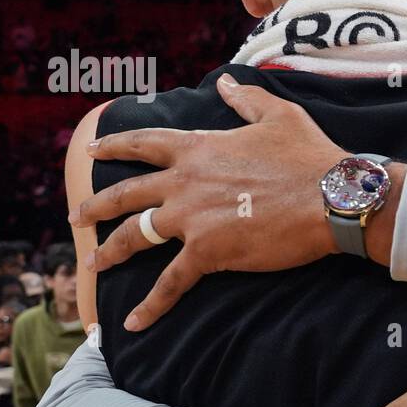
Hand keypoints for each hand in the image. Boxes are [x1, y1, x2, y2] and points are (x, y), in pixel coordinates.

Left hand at [70, 76, 359, 330]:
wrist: (330, 197)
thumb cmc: (309, 155)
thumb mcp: (278, 115)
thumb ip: (245, 100)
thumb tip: (224, 83)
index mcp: (198, 147)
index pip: (144, 144)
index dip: (115, 146)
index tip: (92, 149)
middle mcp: (183, 182)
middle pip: (125, 194)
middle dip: (96, 206)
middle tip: (76, 216)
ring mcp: (190, 218)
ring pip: (134, 236)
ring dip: (109, 251)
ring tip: (93, 263)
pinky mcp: (207, 252)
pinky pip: (170, 283)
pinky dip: (150, 305)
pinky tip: (133, 323)